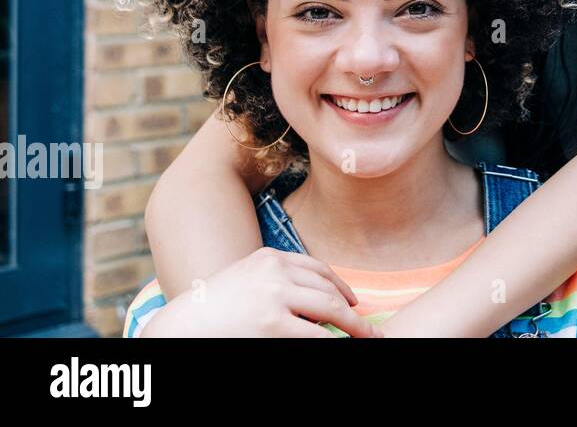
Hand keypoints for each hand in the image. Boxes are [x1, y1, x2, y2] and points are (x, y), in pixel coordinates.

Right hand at [139, 247, 381, 337]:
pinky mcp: (272, 324)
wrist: (180, 326)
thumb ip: (277, 281)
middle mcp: (276, 271)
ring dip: (355, 326)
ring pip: (330, 309)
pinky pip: (317, 334)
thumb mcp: (246, 280)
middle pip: (328, 289)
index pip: (318, 269)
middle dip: (352, 309)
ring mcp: (275, 297)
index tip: (354, 301)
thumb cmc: (214, 307)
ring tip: (369, 337)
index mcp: (270, 257)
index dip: (341, 286)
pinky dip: (335, 341)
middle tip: (369, 326)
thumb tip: (315, 297)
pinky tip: (343, 346)